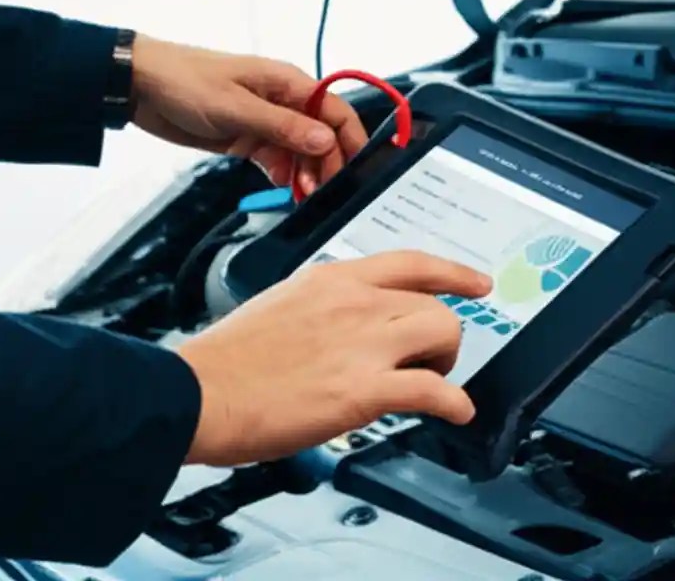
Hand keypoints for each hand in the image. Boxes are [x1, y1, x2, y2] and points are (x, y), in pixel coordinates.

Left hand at [129, 34, 368, 193]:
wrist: (141, 87)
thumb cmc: (186, 82)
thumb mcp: (236, 107)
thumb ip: (282, 126)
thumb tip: (326, 140)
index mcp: (288, 83)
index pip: (336, 110)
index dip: (350, 139)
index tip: (353, 170)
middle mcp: (283, 102)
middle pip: (323, 136)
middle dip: (328, 163)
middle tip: (322, 191)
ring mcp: (266, 122)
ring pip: (302, 151)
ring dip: (307, 173)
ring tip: (304, 194)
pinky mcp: (249, 139)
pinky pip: (278, 160)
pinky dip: (285, 175)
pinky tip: (286, 189)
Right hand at [175, 251, 491, 466]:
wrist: (199, 393)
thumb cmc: (227, 361)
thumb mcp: (281, 305)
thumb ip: (323, 307)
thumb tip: (349, 327)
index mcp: (331, 279)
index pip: (410, 262)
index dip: (453, 272)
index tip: (475, 282)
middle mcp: (353, 303)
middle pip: (435, 304)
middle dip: (441, 336)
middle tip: (429, 360)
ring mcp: (360, 344)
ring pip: (445, 335)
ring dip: (447, 364)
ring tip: (430, 383)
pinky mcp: (362, 391)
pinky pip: (434, 391)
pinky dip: (455, 404)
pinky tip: (455, 412)